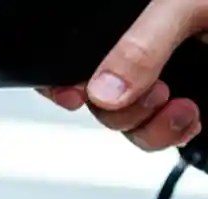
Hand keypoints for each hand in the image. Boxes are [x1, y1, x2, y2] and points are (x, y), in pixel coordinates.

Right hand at [41, 0, 205, 150]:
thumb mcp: (183, 6)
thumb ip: (141, 46)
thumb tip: (101, 91)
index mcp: (128, 18)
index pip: (71, 50)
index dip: (61, 79)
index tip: (74, 97)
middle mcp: (137, 47)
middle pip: (95, 97)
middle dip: (120, 110)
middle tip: (155, 92)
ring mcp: (159, 76)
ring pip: (122, 121)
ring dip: (148, 128)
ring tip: (180, 108)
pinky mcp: (182, 100)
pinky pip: (155, 132)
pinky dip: (170, 134)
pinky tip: (190, 117)